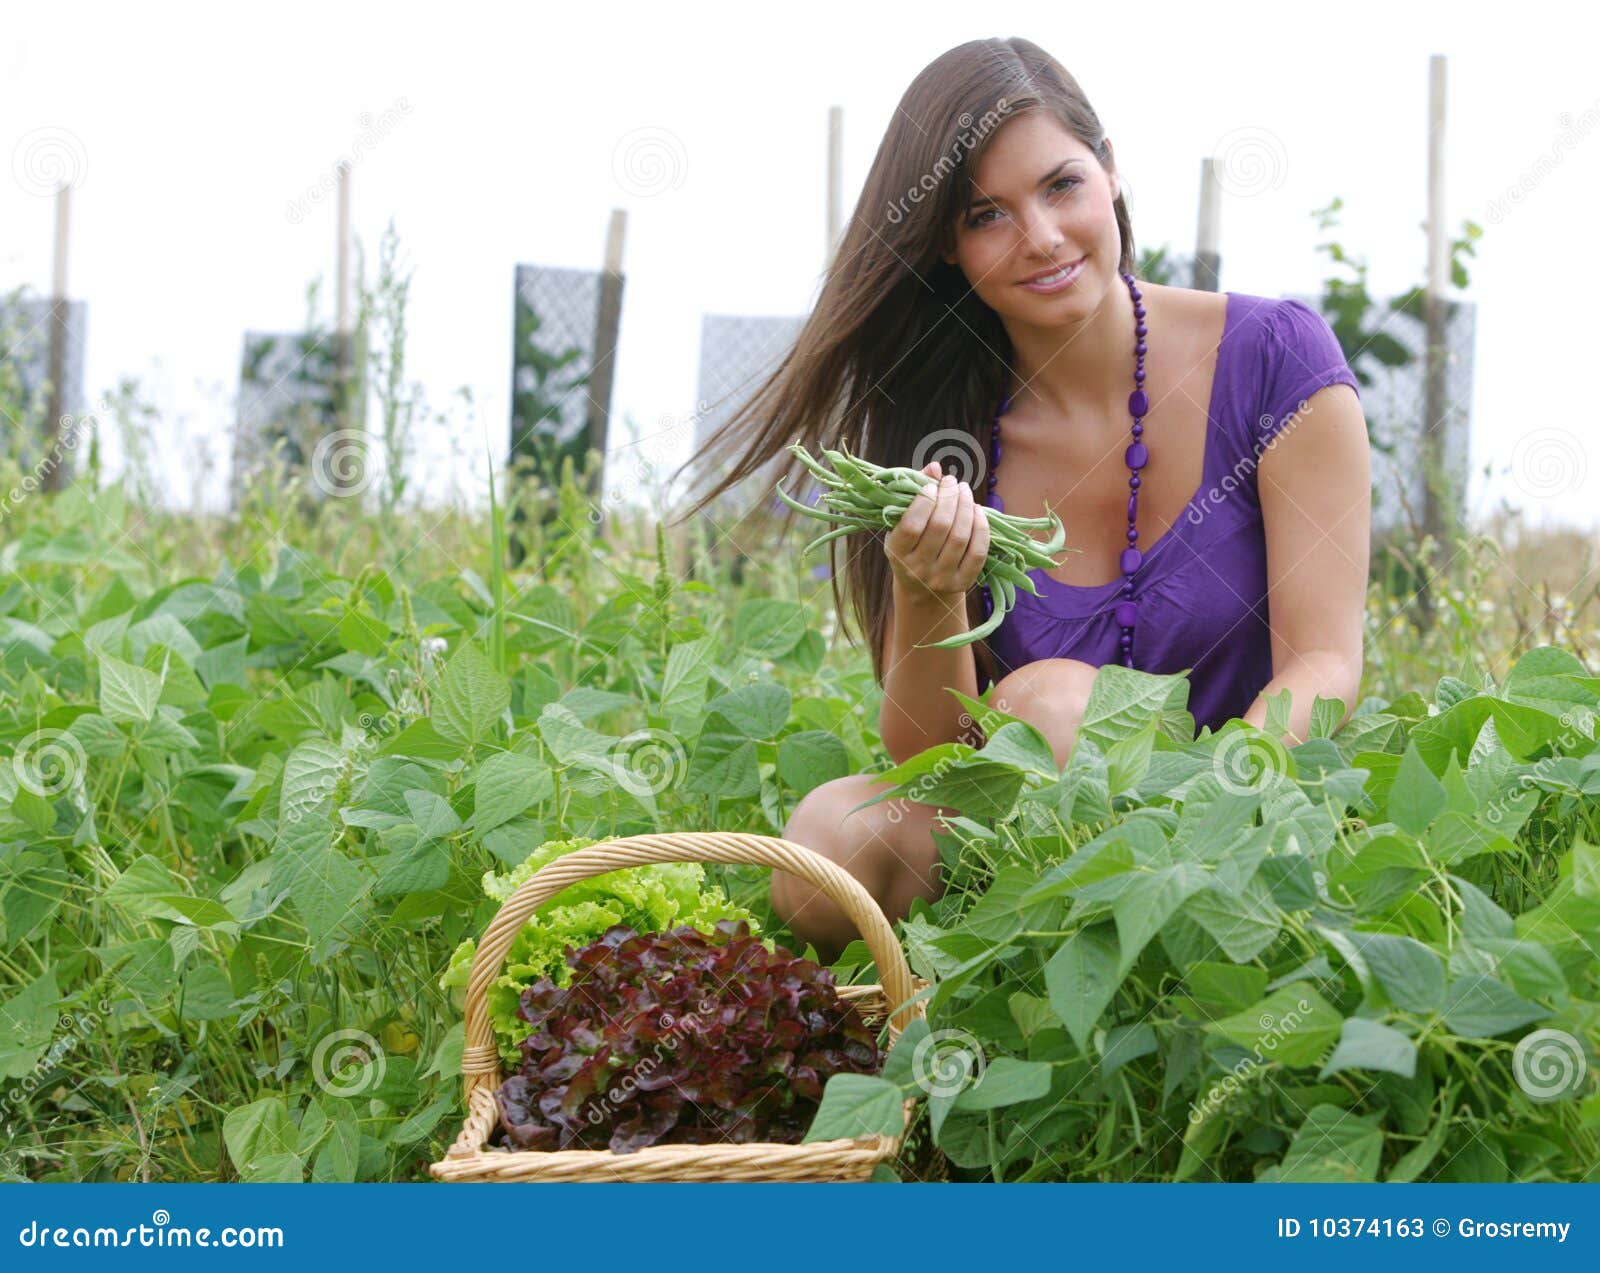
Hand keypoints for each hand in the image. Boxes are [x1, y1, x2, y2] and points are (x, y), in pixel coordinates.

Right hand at [885, 461, 990, 601]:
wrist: (922, 590)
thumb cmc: (910, 548)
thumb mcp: (902, 526)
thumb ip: (914, 495)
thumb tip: (934, 467)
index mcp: (897, 553)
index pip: (912, 526)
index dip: (925, 501)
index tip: (932, 485)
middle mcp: (918, 569)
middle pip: (940, 527)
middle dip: (949, 498)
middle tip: (952, 482)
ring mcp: (942, 578)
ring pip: (961, 536)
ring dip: (966, 507)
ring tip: (964, 491)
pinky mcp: (962, 583)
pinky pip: (978, 551)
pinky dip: (981, 527)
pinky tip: (978, 511)